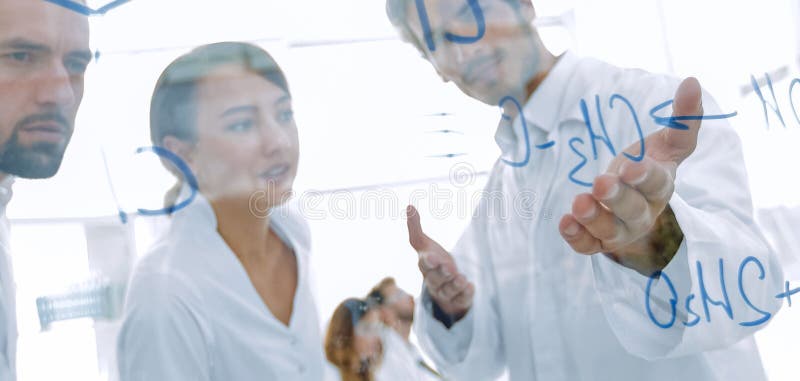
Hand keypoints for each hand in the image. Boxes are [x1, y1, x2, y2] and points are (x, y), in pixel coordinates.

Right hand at [406, 205, 473, 317]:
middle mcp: (433, 280)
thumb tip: (409, 206)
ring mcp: (445, 292)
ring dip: (455, 285)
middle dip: (442, 273)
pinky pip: (461, 299)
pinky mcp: (458, 299)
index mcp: (425, 266)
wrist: (443, 285)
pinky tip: (471, 287)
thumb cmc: (433, 261)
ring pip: (448, 291)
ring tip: (462, 278)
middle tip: (450, 268)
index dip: (428, 261)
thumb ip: (415, 228)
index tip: (431, 257)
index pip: (425, 264)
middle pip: (436, 279)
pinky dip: (465, 295)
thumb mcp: (424, 245)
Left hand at [559, 77, 702, 273]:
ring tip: (578, 203)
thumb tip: (692, 81)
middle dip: (617, 197)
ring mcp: (622, 229)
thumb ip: (682, 117)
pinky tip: (565, 223)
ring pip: (610, 231)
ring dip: (593, 219)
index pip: (656, 183)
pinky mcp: (599, 241)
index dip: (645, 176)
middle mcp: (643, 212)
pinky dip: (577, 238)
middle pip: (633, 210)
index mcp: (661, 186)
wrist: (633, 197)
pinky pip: (589, 246)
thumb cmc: (650, 164)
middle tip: (601, 182)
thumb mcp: (667, 143)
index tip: (631, 165)